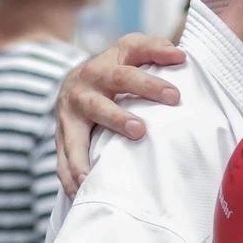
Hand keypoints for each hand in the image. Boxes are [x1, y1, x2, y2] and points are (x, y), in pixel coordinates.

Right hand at [54, 33, 185, 194]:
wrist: (77, 79)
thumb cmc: (117, 67)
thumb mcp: (132, 50)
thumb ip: (155, 49)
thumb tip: (181, 56)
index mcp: (104, 67)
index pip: (128, 73)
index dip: (150, 83)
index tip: (175, 96)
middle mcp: (82, 90)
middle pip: (98, 105)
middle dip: (117, 118)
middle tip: (140, 131)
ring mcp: (68, 115)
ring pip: (73, 138)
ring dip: (82, 158)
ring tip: (90, 177)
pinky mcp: (61, 136)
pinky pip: (62, 159)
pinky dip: (69, 177)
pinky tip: (79, 193)